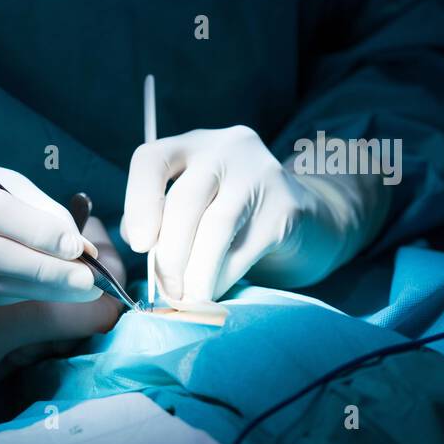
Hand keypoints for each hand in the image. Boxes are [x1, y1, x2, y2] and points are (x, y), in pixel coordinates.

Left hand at [122, 126, 381, 305]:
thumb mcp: (194, 202)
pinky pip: (246, 247)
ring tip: (187, 298)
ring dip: (196, 271)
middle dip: (170, 252)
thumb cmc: (233, 213)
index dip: (138, 201)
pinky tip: (214, 292)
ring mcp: (260, 174)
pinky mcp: (287, 207)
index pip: (152, 159)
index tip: (138, 244)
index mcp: (192, 144)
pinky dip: (223, 276)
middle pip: (185, 199)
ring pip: (216, 226)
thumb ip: (162, 216)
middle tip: (165, 289)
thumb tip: (138, 242)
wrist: (305, 216)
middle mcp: (225, 150)